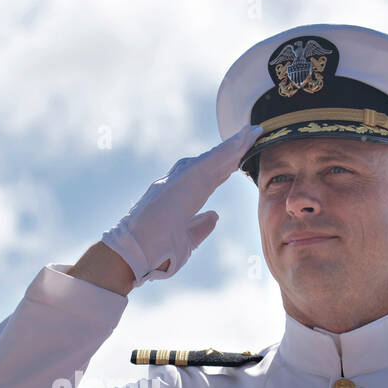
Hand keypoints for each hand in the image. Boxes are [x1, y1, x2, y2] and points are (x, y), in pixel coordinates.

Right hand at [102, 124, 261, 285]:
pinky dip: (227, 150)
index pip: (204, 181)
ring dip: (232, 146)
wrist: (135, 255)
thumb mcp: (185, 241)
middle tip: (249, 137)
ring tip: (252, 132)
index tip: (237, 162)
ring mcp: (176, 180)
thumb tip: (215, 215)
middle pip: (209, 164)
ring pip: (211, 159)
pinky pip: (210, 161)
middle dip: (230, 152)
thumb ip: (199, 227)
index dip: (222, 170)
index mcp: (176, 199)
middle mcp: (174, 185)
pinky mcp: (181, 180)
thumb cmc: (155, 252)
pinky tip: (242, 141)